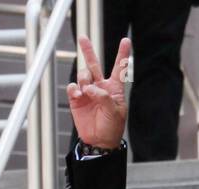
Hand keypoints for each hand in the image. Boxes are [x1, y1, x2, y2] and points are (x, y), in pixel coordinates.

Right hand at [66, 35, 128, 149]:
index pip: (119, 68)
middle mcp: (100, 86)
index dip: (122, 54)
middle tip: (82, 38)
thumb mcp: (114, 111)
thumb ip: (104, 96)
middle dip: (88, 50)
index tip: (126, 40)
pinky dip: (74, 89)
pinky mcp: (76, 100)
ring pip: (83, 75)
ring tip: (85, 91)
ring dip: (83, 79)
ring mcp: (87, 92)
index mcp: (114, 88)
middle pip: (94, 64)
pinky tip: (78, 95)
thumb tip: (89, 88)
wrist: (98, 141)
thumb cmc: (111, 127)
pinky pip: (72, 87)